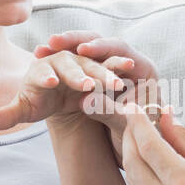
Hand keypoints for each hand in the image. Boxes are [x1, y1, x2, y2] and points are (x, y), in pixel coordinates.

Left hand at [0, 49, 128, 132]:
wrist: (61, 91)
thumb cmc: (41, 101)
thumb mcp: (25, 111)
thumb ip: (5, 116)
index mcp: (41, 70)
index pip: (42, 71)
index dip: (46, 75)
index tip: (50, 83)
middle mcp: (62, 60)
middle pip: (70, 65)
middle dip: (80, 75)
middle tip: (88, 86)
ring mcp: (82, 61)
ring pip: (93, 63)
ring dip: (104, 69)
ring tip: (115, 82)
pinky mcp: (100, 63)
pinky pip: (110, 61)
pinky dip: (119, 62)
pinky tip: (130, 67)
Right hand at [35, 31, 162, 162]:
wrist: (135, 145)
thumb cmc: (135, 135)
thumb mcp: (124, 125)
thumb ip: (108, 111)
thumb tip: (86, 100)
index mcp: (144, 69)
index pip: (120, 48)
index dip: (100, 48)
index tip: (82, 49)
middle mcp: (126, 61)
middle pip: (98, 41)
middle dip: (75, 40)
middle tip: (54, 41)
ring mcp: (108, 66)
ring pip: (84, 49)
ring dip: (63, 46)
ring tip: (41, 48)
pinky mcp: (94, 73)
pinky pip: (75, 60)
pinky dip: (60, 56)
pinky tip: (40, 54)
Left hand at [115, 102, 184, 184]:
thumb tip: (165, 115)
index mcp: (184, 184)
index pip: (149, 145)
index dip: (137, 122)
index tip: (133, 107)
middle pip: (133, 161)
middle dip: (130, 136)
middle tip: (133, 119)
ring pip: (132, 179)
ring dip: (131, 155)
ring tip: (139, 137)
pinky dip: (139, 175)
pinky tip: (146, 163)